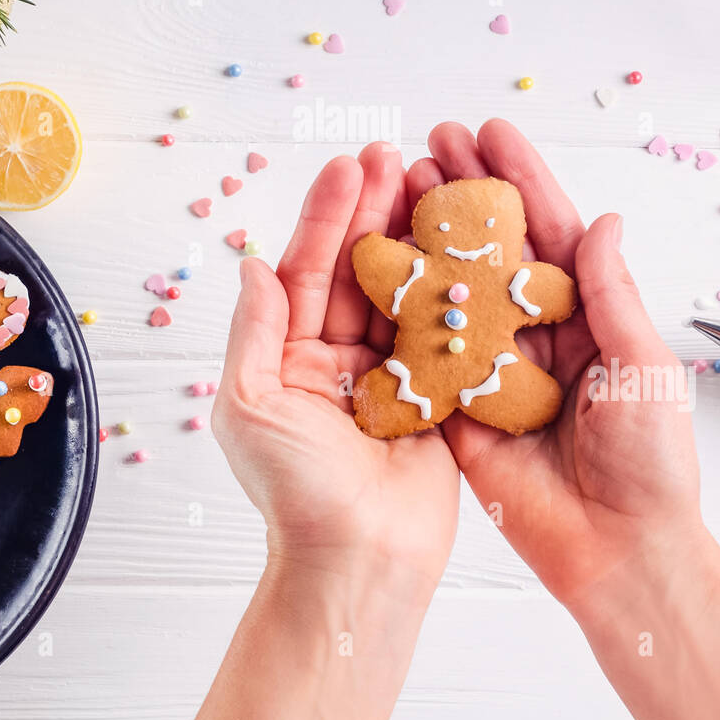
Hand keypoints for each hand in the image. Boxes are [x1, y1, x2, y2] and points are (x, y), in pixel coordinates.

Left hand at [213, 143, 459, 596]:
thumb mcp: (251, 406)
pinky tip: (468, 246)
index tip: (349, 166)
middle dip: (374, 211)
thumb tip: (251, 263)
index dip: (328, 215)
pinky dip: (454, 289)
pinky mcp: (435, 396)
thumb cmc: (295, 494)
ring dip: (415, 238)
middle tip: (396, 156)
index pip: (308, 269)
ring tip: (432, 183)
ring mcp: (389, 375)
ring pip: (402, 291)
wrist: (361, 562)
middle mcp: (337, 359)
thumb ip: (254, 331)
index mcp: (290, 358)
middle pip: (358, 268)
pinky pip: (444, 331)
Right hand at [413, 120, 702, 614]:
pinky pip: (424, 351)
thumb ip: (611, 296)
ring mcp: (492, 368)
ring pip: (452, 286)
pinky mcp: (458, 408)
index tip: (489, 134)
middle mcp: (534, 334)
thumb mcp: (643, 367)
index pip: (548, 233)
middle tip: (429, 143)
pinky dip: (401, 306)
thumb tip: (601, 222)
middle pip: (491, 248)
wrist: (618, 552)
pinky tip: (377, 259)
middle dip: (463, 193)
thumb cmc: (652, 464)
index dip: (519, 181)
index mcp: (586, 316)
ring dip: (426, 234)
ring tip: (398, 182)